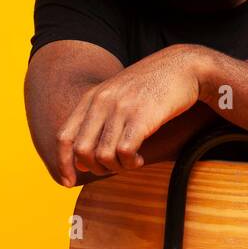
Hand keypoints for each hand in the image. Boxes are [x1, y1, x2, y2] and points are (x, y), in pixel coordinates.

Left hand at [56, 46, 206, 185]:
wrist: (185, 66)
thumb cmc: (154, 85)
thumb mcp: (119, 95)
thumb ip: (99, 119)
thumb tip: (81, 160)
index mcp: (92, 97)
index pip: (64, 137)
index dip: (63, 163)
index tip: (69, 182)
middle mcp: (102, 101)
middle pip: (81, 151)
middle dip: (95, 169)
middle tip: (114, 168)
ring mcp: (121, 108)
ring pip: (102, 156)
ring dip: (117, 168)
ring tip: (132, 162)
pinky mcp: (141, 116)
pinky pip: (124, 152)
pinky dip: (130, 163)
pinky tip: (140, 160)